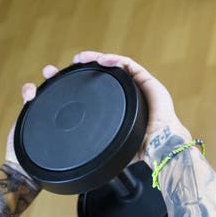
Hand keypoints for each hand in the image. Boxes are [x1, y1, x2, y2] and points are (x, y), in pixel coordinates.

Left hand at [11, 51, 191, 169]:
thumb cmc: (140, 150)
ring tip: (79, 59)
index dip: (72, 86)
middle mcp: (123, 95)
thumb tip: (76, 157)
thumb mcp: (109, 146)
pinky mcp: (146, 81)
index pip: (90, 92)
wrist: (161, 147)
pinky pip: (128, 65)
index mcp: (113, 109)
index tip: (54, 82)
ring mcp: (134, 86)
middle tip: (58, 70)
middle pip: (98, 76)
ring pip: (112, 66)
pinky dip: (114, 61)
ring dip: (95, 59)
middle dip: (78, 70)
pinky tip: (102, 59)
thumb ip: (97, 145)